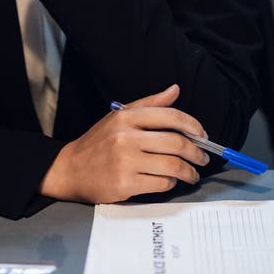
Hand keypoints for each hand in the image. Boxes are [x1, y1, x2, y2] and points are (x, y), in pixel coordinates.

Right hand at [38, 84, 210, 202]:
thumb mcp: (119, 116)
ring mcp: (126, 161)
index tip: (202, 134)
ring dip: (189, 171)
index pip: (170, 116)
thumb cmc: (98, 142)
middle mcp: (126, 136)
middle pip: (176, 143)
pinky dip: (171, 183)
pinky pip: (161, 183)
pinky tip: (171, 180)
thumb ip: (149, 104)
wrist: (71, 169)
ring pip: (172, 165)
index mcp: (127, 117)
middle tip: (202, 158)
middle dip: (197, 152)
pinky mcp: (125, 183)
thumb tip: (175, 90)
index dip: (193, 125)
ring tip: (192, 173)